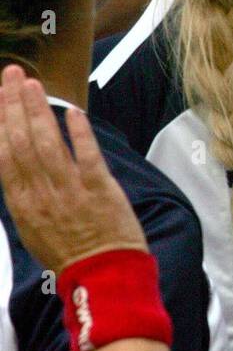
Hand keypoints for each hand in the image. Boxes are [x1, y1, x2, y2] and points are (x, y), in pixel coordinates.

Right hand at [0, 65, 146, 275]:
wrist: (103, 276)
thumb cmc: (69, 252)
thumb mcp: (33, 227)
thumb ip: (25, 194)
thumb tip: (15, 164)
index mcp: (22, 204)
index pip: (4, 155)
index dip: (1, 122)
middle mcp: (41, 195)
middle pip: (22, 142)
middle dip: (15, 105)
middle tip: (11, 74)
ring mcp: (70, 191)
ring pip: (49, 145)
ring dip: (40, 111)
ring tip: (33, 84)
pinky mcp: (100, 190)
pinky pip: (87, 157)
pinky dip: (79, 133)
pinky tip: (73, 112)